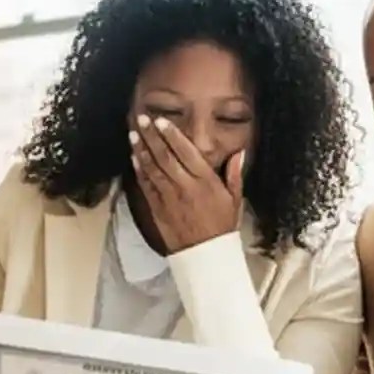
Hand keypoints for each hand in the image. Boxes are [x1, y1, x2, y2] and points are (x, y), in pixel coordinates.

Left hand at [130, 114, 244, 253]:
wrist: (206, 255)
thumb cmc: (222, 226)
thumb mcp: (234, 199)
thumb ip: (234, 174)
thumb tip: (239, 153)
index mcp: (205, 181)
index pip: (186, 152)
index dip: (172, 135)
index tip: (162, 121)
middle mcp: (185, 186)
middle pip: (165, 156)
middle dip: (152, 136)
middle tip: (142, 119)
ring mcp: (169, 197)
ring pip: (152, 168)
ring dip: (141, 149)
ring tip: (133, 133)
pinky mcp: (157, 208)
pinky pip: (146, 185)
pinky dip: (139, 170)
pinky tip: (134, 157)